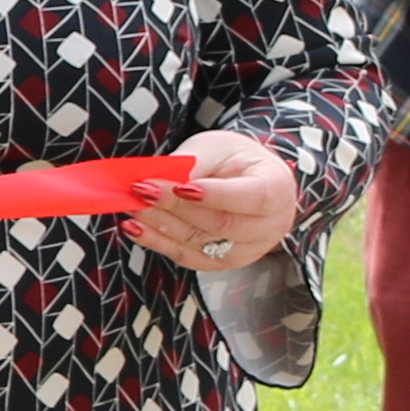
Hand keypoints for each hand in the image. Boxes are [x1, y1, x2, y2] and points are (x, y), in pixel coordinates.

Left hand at [130, 129, 302, 270]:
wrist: (243, 180)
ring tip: (132, 205)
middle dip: (175, 207)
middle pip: (220, 224)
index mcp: (277, 190)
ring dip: (159, 225)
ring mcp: (247, 250)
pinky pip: (187, 257)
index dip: (215, 195)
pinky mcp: (222, 262)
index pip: (250, 197)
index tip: (181, 186)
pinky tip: (134, 228)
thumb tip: (163, 178)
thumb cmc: (233, 161)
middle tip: (141, 190)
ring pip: (199, 243)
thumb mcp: (218, 148)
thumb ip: (194, 162)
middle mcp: (269, 226)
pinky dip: (157, 242)